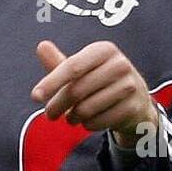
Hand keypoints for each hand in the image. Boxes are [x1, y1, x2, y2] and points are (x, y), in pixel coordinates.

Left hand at [30, 40, 157, 145]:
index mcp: (104, 50)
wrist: (136, 102)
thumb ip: (59, 62)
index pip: (72, 67)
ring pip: (86, 109)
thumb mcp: (81, 69)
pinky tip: (88, 121)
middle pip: (76, 90)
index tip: (35, 96)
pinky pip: (99, 121)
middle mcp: (120, 65)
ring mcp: (130, 86)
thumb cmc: (101, 82)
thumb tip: (41, 46)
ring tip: (72, 116)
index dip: (51, 82)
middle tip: (49, 114)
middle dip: (57, 105)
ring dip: (73, 117)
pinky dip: (88, 125)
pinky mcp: (134, 107)